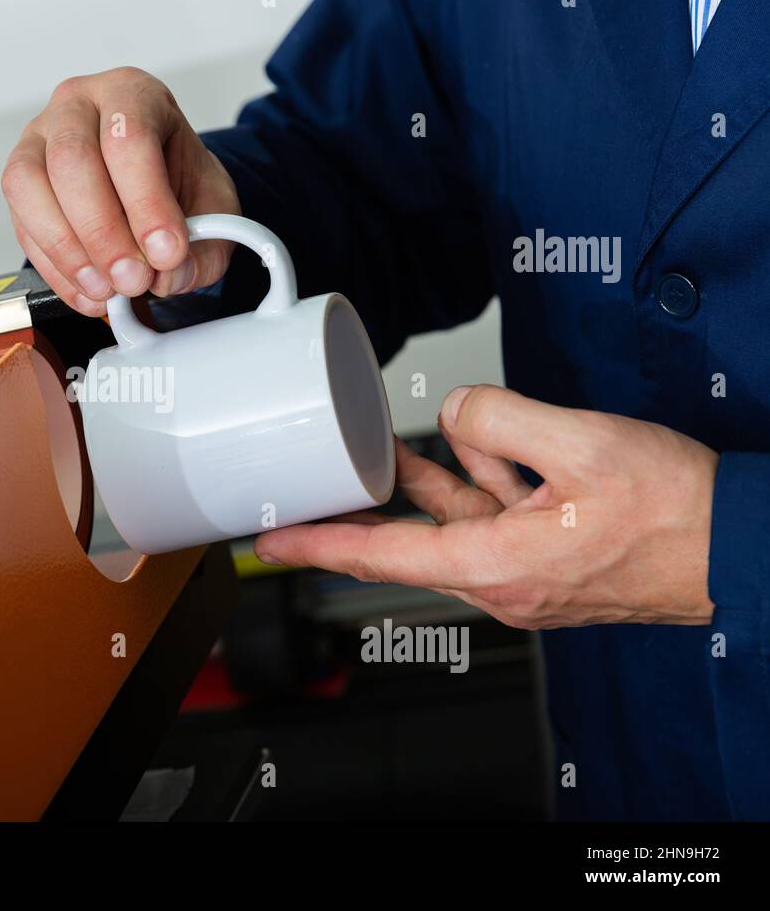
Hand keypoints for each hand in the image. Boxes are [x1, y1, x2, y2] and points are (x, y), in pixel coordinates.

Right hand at [2, 66, 239, 315]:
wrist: (150, 186)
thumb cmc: (176, 182)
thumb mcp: (213, 209)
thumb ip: (204, 245)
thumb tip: (170, 274)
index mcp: (133, 94)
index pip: (130, 137)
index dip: (147, 202)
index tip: (166, 253)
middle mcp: (78, 106)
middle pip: (73, 159)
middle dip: (104, 232)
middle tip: (133, 280)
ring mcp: (38, 139)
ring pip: (30, 186)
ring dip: (69, 250)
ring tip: (107, 290)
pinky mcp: (18, 182)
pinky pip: (22, 223)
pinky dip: (55, 268)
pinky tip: (88, 291)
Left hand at [255, 385, 718, 628]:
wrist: (742, 548)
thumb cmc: (678, 515)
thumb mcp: (580, 444)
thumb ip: (499, 419)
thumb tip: (459, 411)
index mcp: (498, 566)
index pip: (382, 555)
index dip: (318, 545)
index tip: (270, 541)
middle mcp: (503, 582)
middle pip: (407, 540)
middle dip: (358, 512)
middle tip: (305, 493)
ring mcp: (526, 574)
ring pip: (452, 520)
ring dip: (424, 483)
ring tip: (376, 453)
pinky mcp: (547, 558)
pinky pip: (491, 515)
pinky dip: (476, 481)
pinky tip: (467, 446)